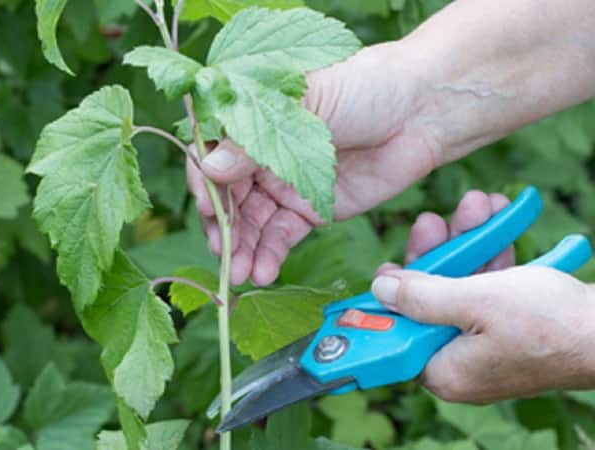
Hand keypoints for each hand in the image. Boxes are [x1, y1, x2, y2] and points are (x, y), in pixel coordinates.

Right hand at [188, 42, 445, 285]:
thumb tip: (210, 168)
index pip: (213, 156)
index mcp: (252, 120)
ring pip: (251, 222)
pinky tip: (261, 272)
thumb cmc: (363, 86)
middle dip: (222, 226)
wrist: (422, 109)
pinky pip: (280, 237)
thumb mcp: (306, 104)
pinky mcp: (312, 210)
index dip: (206, 183)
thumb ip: (255, 140)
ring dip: (241, 249)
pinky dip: (268, 255)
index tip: (208, 207)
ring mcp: (285, 184)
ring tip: (239, 273)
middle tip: (222, 252)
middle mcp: (262, 155)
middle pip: (228, 196)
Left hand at [371, 191, 594, 403]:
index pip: (399, 334)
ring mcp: (487, 347)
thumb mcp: (474, 302)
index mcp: (444, 370)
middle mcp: (461, 364)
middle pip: (429, 304)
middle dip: (436, 255)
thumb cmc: (549, 323)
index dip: (390, 297)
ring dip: (467, 246)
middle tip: (432, 221)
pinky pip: (488, 292)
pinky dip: (491, 260)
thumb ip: (421, 296)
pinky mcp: (510, 330)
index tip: (386, 266)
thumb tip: (380, 290)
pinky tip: (497, 221)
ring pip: (461, 290)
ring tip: (476, 206)